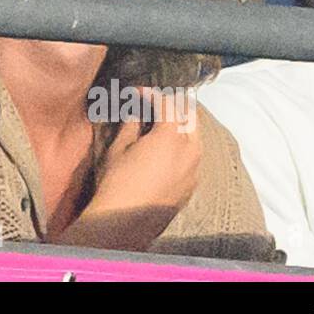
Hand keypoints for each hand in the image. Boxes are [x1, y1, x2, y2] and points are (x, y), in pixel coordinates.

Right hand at [59, 90, 200, 250]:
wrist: (125, 221)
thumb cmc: (117, 182)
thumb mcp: (119, 147)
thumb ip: (132, 125)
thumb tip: (137, 113)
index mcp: (171, 136)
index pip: (167, 103)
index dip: (151, 94)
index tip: (137, 92)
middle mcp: (190, 150)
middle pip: (190, 115)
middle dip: (173, 104)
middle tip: (154, 103)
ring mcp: (194, 169)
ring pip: (196, 136)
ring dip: (181, 124)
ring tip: (161, 124)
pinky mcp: (192, 185)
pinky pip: (194, 156)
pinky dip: (184, 145)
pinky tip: (166, 149)